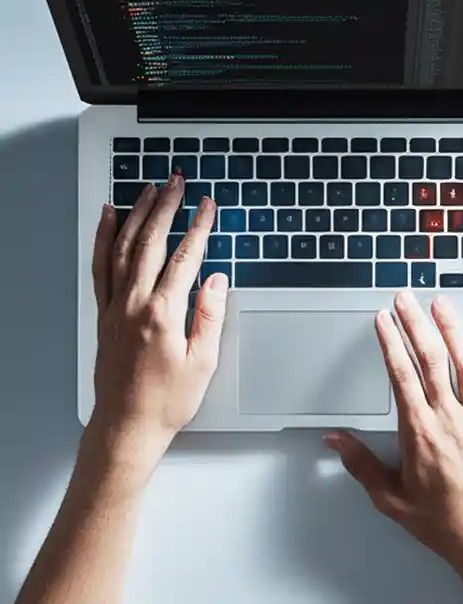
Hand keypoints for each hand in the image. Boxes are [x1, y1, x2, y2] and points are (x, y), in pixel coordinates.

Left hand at [89, 175, 226, 474]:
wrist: (127, 425)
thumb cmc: (167, 400)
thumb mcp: (204, 361)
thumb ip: (210, 315)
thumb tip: (217, 281)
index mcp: (163, 314)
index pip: (185, 258)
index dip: (199, 227)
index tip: (208, 206)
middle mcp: (134, 305)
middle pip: (150, 242)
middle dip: (166, 207)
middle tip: (177, 183)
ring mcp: (114, 307)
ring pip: (123, 247)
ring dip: (136, 214)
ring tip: (148, 190)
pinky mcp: (103, 313)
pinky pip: (100, 266)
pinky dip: (103, 238)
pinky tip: (108, 218)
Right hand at [326, 293, 462, 603]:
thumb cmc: (443, 521)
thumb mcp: (390, 497)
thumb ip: (361, 464)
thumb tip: (336, 440)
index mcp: (420, 433)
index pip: (401, 375)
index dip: (390, 342)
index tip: (382, 321)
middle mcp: (450, 419)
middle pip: (430, 359)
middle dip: (415, 324)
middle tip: (405, 300)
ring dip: (452, 329)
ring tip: (441, 304)